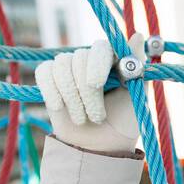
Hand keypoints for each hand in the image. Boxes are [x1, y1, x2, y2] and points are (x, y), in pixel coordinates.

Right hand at [35, 33, 142, 153]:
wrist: (100, 148)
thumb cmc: (123, 124)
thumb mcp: (137, 98)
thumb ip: (136, 67)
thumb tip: (139, 35)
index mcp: (112, 61)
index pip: (100, 48)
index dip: (96, 64)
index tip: (96, 84)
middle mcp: (89, 60)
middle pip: (78, 59)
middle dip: (86, 92)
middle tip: (97, 118)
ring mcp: (69, 68)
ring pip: (61, 66)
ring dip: (71, 96)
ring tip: (82, 119)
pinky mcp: (51, 79)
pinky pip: (44, 72)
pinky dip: (51, 91)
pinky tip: (60, 107)